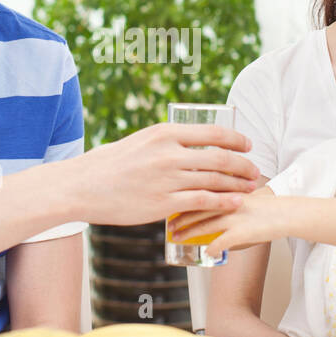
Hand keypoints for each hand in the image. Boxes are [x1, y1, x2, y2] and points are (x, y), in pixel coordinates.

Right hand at [69, 122, 260, 225]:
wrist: (81, 186)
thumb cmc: (106, 164)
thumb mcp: (138, 141)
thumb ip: (164, 143)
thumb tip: (186, 145)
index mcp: (163, 132)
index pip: (212, 132)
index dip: (235, 139)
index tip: (247, 145)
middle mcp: (168, 153)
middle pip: (220, 157)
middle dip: (243, 165)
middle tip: (254, 170)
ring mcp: (167, 179)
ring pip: (215, 180)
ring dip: (237, 185)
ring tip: (250, 188)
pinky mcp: (163, 203)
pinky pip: (203, 201)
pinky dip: (224, 202)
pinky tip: (236, 204)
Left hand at [166, 187, 280, 260]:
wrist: (289, 213)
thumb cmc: (268, 208)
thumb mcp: (244, 200)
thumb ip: (227, 204)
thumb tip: (214, 211)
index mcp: (228, 191)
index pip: (199, 193)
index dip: (182, 200)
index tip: (170, 205)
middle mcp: (229, 202)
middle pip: (197, 209)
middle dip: (180, 218)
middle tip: (168, 225)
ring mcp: (234, 217)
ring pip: (205, 224)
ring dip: (188, 232)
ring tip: (177, 238)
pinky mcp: (242, 232)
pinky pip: (221, 242)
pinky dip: (211, 247)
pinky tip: (206, 252)